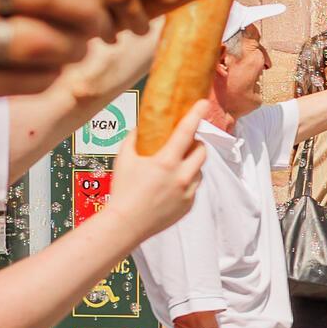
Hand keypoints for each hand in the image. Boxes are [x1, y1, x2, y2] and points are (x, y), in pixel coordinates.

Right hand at [102, 104, 206, 238]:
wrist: (126, 224)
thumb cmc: (122, 189)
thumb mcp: (124, 158)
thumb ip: (135, 138)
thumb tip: (143, 125)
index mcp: (166, 162)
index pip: (186, 132)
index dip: (196, 115)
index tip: (203, 103)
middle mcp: (182, 176)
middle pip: (201, 150)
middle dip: (196, 143)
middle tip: (185, 142)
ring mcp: (188, 192)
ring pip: (199, 170)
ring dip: (191, 163)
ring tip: (173, 167)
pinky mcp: (189, 205)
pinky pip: (194, 187)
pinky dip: (187, 181)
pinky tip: (170, 186)